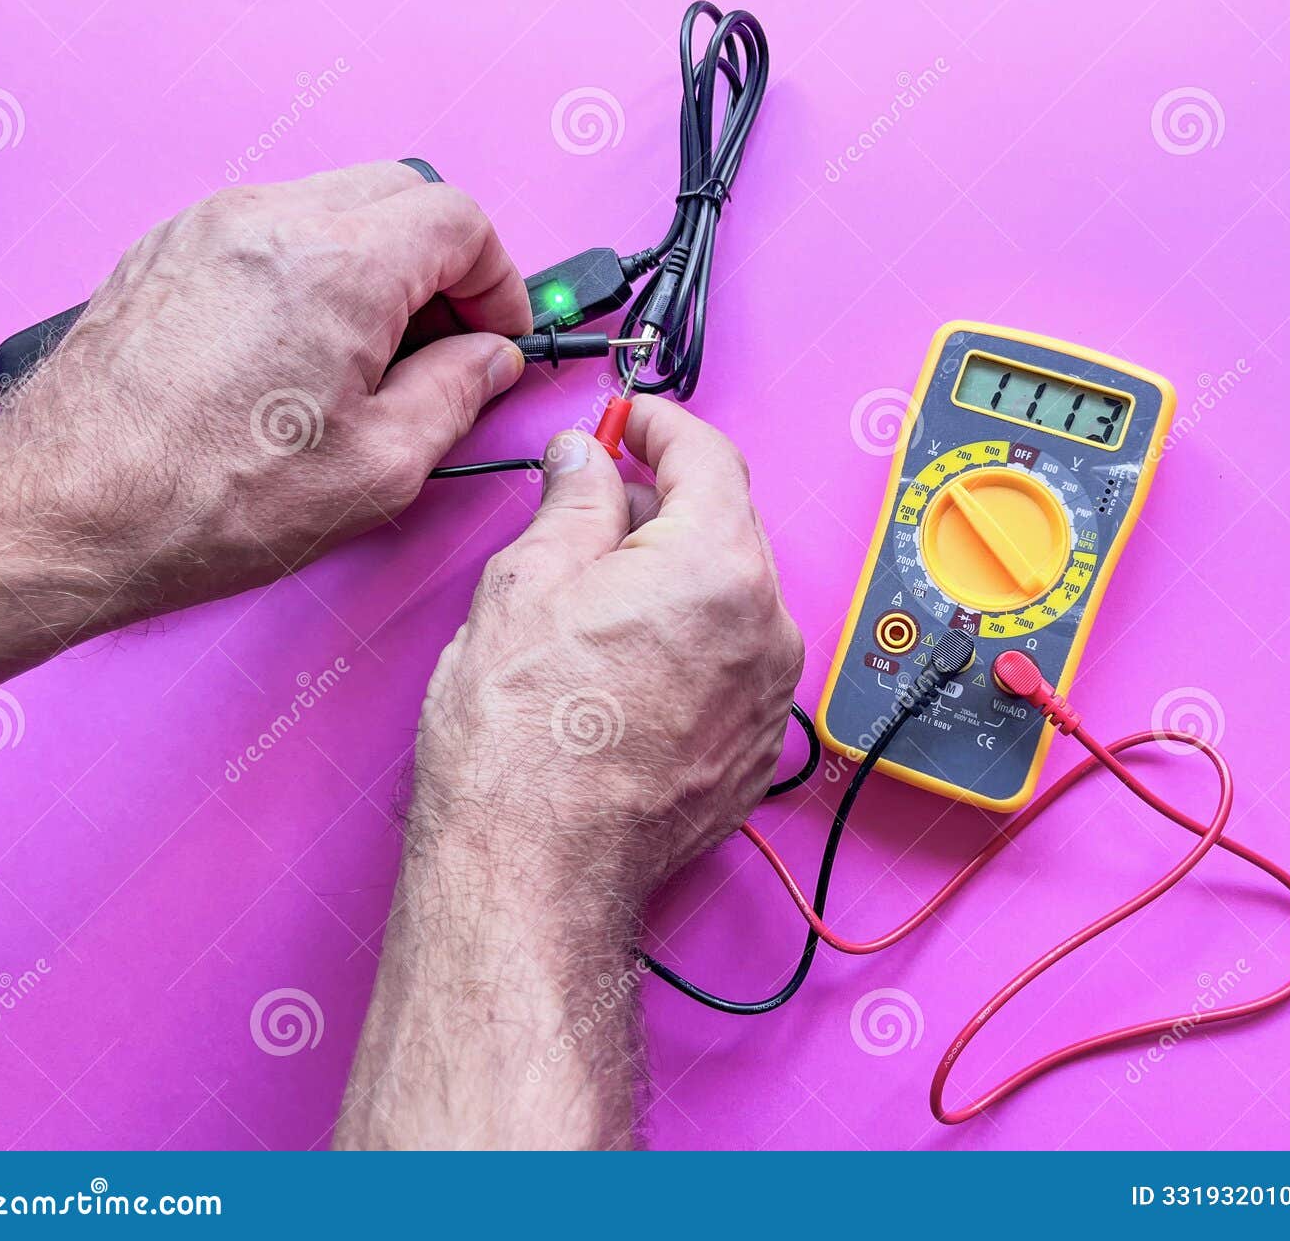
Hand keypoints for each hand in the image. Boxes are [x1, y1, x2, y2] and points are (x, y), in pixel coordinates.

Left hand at [0, 161, 529, 709]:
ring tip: (376, 353)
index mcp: (338, 266)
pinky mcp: (170, 247)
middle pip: (402, 194)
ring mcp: (211, 226)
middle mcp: (271, 221)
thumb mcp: (378, 469)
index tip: (496, 334)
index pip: (458, 219)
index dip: (499, 279)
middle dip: (444, 262)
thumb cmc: (207, 500)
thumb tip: (487, 360)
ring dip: (379, 262)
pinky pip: (272, 227)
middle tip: (449, 341)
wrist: (72, 508)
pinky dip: (314, 266)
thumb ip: (456, 395)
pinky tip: (308, 345)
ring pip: (336, 204)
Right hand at [337, 398, 803, 1148]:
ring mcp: (769, 697)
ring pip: (733, 599)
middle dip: (665, 504)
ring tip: (597, 602)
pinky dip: (691, 644)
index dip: (662, 425)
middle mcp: (768, 627)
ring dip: (678, 578)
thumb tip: (588, 457)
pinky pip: (733, 666)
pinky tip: (626, 668)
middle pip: (728, 527)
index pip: (710, 456)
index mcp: (717, 565)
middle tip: (593, 509)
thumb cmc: (519, 734)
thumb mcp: (526, 584)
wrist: (536, 869)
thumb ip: (575, 501)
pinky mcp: (755, 752)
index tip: (628, 421)